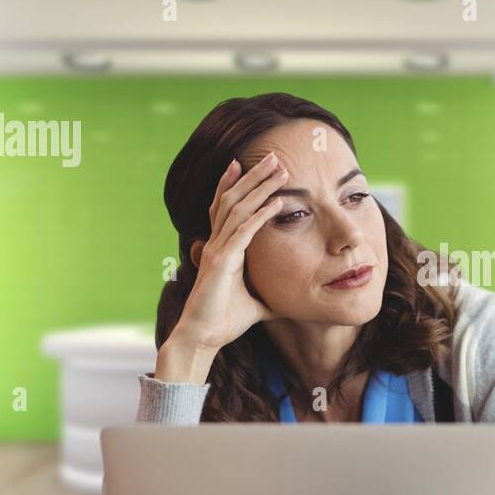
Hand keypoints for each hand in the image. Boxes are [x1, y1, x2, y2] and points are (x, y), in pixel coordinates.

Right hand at [172, 152, 287, 353]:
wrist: (203, 337)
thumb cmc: (225, 320)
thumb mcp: (257, 304)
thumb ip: (270, 295)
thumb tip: (291, 300)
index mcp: (222, 248)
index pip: (228, 208)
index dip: (237, 184)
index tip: (250, 164)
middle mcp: (217, 243)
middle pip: (234, 199)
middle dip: (254, 177)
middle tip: (273, 157)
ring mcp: (218, 250)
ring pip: (238, 208)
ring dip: (260, 187)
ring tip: (279, 169)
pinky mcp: (222, 261)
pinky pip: (244, 232)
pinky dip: (261, 215)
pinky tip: (278, 203)